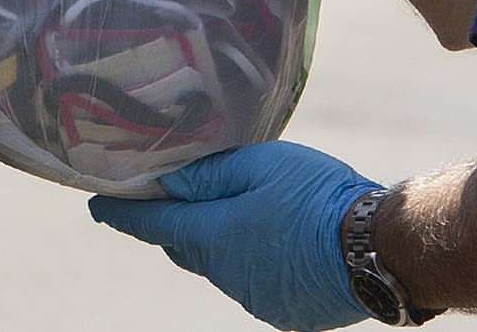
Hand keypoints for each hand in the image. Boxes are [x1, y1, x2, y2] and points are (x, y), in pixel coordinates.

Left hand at [89, 142, 379, 331]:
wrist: (379, 250)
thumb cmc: (319, 198)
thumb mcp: (261, 165)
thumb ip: (211, 173)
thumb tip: (169, 180)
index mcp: (214, 237)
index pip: (153, 226)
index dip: (122, 214)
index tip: (97, 205)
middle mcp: (226, 275)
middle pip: (185, 247)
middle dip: (172, 225)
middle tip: (166, 201)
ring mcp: (254, 297)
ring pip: (221, 265)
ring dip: (221, 241)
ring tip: (243, 214)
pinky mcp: (283, 311)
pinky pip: (253, 281)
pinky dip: (252, 261)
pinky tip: (278, 242)